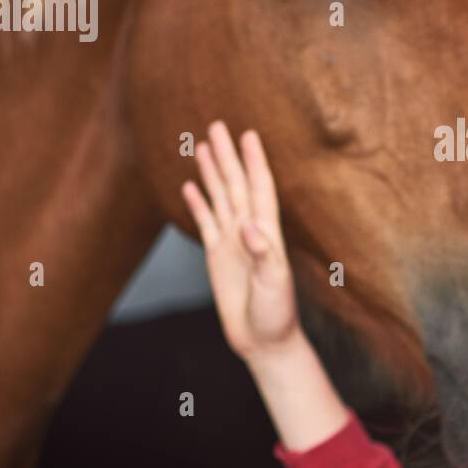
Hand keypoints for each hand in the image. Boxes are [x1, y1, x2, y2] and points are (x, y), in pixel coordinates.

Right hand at [181, 121, 300, 359]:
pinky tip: (190, 185)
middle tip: (217, 126)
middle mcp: (250, 231)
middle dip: (227, 156)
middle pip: (236, 185)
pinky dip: (198, 203)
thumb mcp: (274, 284)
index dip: (254, 162)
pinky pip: (206, 222)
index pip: (260, 188)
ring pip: (220, 198)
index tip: (248, 135)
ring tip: (202, 145)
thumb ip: (263, 254)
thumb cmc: (276, 314)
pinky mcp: (217, 256)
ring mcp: (233, 242)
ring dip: (212, 172)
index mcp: (267, 233)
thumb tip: (248, 225)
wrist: (264, 340)